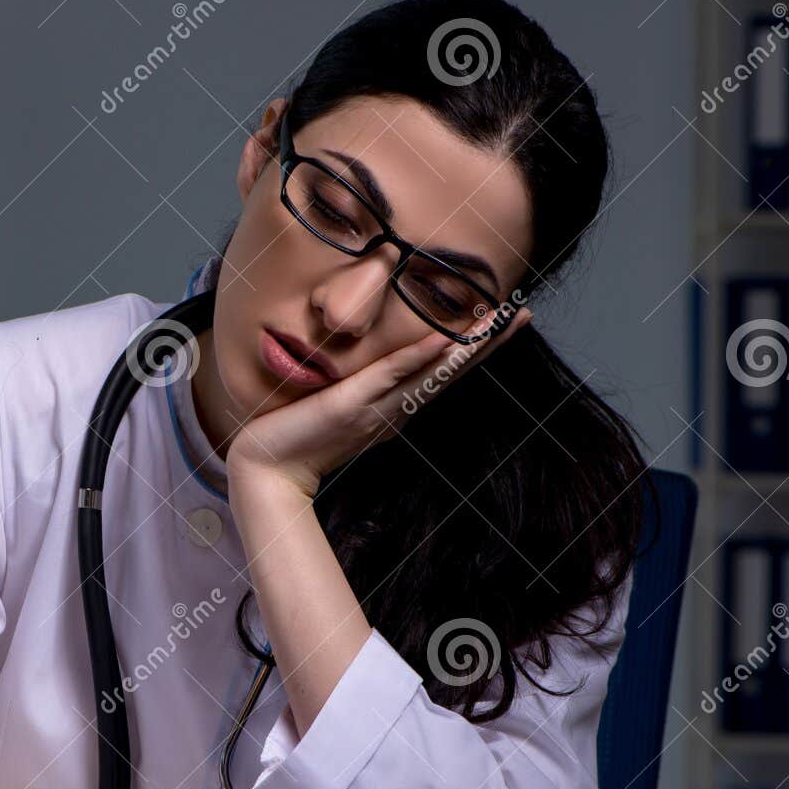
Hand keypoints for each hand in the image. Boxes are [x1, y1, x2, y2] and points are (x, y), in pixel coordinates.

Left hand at [227, 308, 528, 500]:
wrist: (266, 474)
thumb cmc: (294, 440)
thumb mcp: (335, 412)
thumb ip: (357, 395)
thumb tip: (369, 380)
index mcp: (391, 411)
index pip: (440, 374)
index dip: (473, 351)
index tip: (503, 322)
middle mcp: (392, 411)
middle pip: (449, 372)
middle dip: (486, 344)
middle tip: (521, 315)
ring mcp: (375, 409)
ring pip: (430, 374)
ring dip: (466, 348)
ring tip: (498, 322)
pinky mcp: (351, 406)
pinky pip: (389, 377)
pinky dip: (416, 359)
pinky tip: (444, 341)